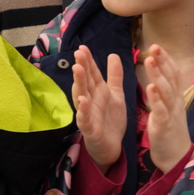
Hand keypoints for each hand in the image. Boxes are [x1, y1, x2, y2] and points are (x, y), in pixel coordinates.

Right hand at [72, 46, 126, 170]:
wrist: (111, 146)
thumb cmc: (111, 120)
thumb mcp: (116, 95)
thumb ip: (114, 76)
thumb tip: (113, 55)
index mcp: (98, 92)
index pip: (92, 74)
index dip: (88, 61)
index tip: (83, 47)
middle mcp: (90, 101)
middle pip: (85, 82)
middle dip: (81, 67)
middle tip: (78, 53)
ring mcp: (88, 114)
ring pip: (81, 97)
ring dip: (79, 83)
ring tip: (77, 69)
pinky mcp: (89, 129)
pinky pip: (84, 119)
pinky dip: (82, 110)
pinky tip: (83, 101)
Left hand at [141, 44, 192, 173]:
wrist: (177, 159)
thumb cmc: (170, 134)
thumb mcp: (170, 110)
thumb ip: (166, 94)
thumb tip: (161, 79)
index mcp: (175, 99)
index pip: (173, 75)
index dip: (166, 60)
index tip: (157, 46)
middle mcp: (176, 104)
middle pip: (171, 79)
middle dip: (162, 62)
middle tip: (154, 46)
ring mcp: (171, 115)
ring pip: (166, 91)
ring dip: (158, 75)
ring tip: (149, 61)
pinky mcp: (164, 127)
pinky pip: (160, 111)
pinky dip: (156, 99)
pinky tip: (150, 88)